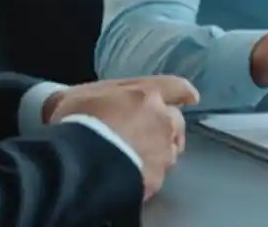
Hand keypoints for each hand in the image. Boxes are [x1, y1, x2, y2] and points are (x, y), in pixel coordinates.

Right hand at [45, 76, 200, 200]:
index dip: (183, 92)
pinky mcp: (156, 178)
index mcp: (147, 95)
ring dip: (159, 152)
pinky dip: (147, 175)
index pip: (176, 88)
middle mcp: (162, 120)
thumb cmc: (76, 122)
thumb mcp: (78, 96)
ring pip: (170, 150)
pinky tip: (132, 177)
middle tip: (150, 135)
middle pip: (176, 122)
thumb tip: (82, 99)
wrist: (78, 164)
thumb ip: (94, 94)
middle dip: (167, 127)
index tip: (191, 98)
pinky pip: (157, 175)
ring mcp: (162, 151)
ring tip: (138, 159)